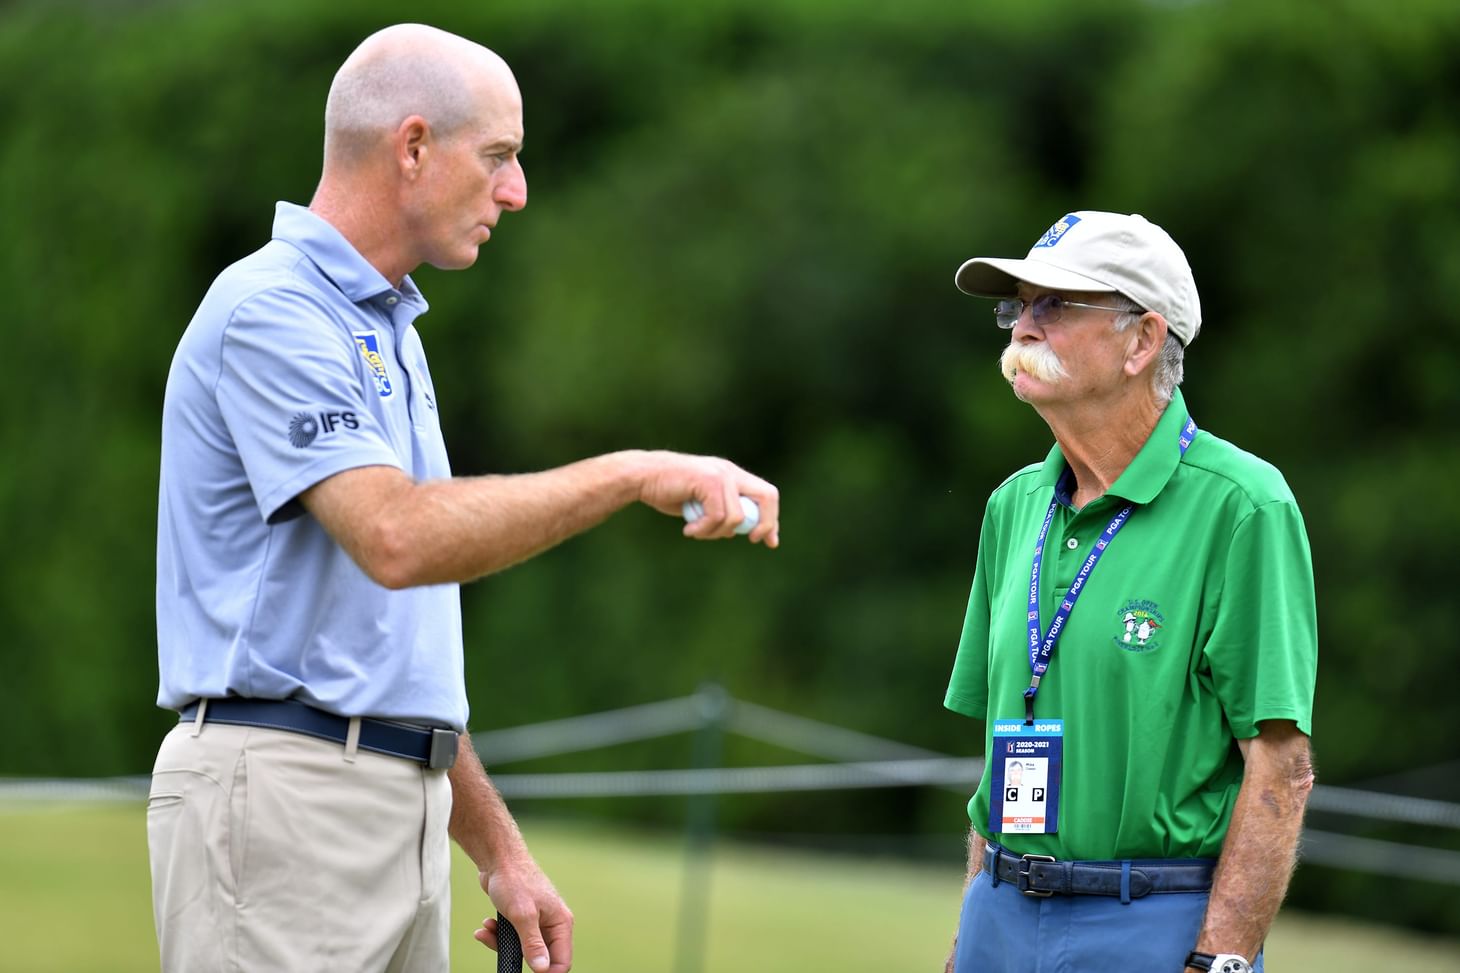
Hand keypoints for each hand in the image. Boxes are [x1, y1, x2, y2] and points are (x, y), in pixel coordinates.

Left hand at [474, 860, 573, 972]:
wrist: (498, 858)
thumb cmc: (514, 880)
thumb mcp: (522, 916)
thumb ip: (533, 944)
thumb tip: (542, 969)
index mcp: (561, 922)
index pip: (562, 960)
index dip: (547, 972)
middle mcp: (552, 923)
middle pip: (540, 956)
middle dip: (517, 956)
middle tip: (498, 947)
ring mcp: (537, 920)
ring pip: (522, 947)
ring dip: (501, 943)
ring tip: (485, 931)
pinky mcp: (522, 918)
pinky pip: (512, 936)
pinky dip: (497, 934)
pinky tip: (486, 925)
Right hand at [632, 450, 779, 546]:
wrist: (642, 477)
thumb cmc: (667, 491)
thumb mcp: (699, 505)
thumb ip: (719, 513)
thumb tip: (734, 533)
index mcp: (731, 475)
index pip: (766, 494)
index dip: (771, 519)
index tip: (769, 542)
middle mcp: (730, 472)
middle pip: (766, 496)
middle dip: (765, 524)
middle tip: (752, 540)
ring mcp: (720, 474)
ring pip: (736, 516)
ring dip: (716, 532)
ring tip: (696, 532)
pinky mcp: (708, 480)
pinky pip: (718, 516)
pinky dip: (703, 529)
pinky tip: (688, 530)